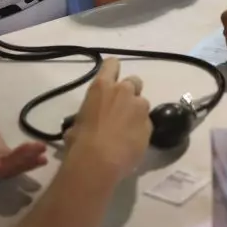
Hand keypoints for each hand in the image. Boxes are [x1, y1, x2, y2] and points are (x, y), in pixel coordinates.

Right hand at [64, 57, 151, 181]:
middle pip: (134, 81)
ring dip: (136, 111)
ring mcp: (139, 107)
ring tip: (127, 129)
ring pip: (142, 103)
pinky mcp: (149, 125)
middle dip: (130, 91)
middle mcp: (124, 91)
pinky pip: (146, 122)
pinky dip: (140, 129)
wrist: (98, 162)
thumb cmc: (80, 142)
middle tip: (121, 107)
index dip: (113, 70)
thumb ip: (88, 114)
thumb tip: (87, 123)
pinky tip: (131, 142)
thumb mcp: (77, 123)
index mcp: (102, 87)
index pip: (112, 64)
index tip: (111, 80)